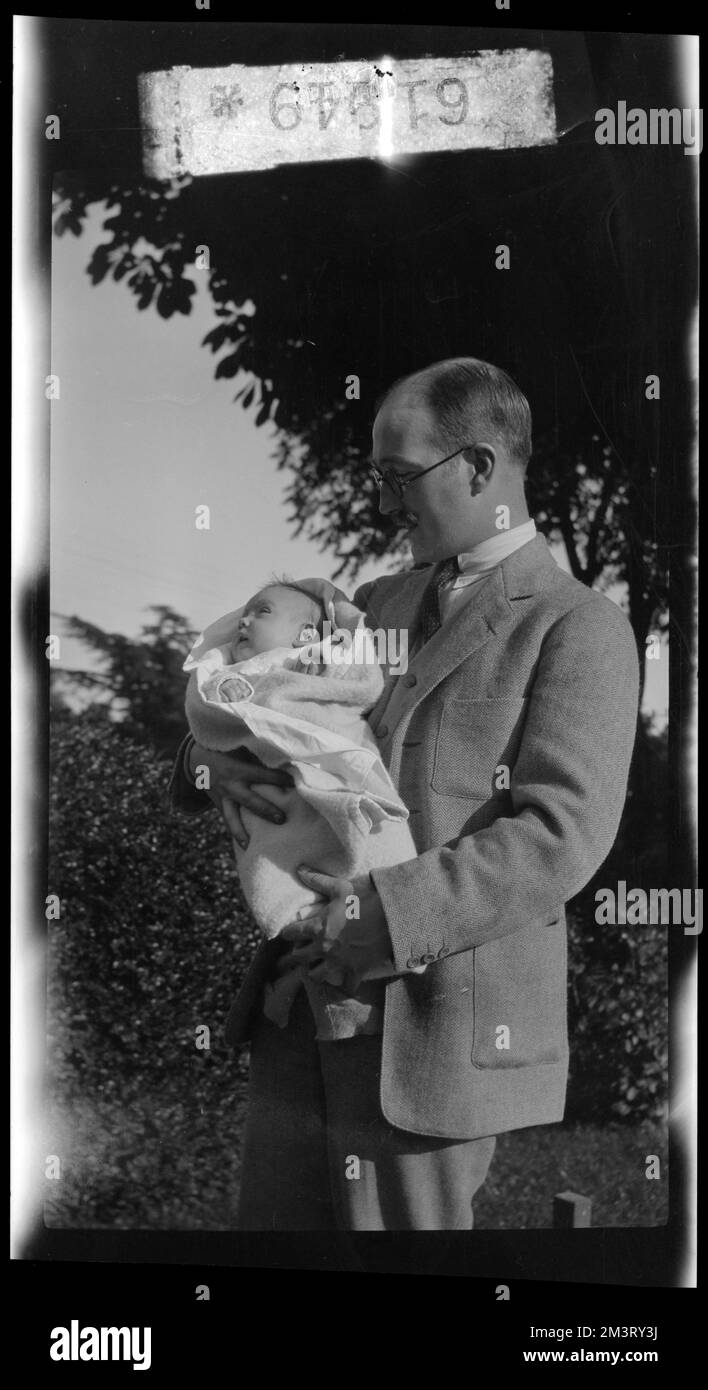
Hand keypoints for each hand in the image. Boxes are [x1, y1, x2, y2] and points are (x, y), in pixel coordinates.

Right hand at [188, 742, 293, 848]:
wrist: (198, 760)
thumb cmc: (227, 752)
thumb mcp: (240, 749)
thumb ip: (258, 757)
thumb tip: (284, 762)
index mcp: (239, 769)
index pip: (263, 775)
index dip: (279, 778)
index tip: (295, 783)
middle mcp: (231, 785)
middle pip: (250, 800)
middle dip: (265, 810)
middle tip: (281, 820)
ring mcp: (222, 798)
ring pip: (231, 818)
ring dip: (241, 832)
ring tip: (250, 846)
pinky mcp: (218, 806)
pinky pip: (227, 820)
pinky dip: (235, 831)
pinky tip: (244, 846)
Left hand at [277, 868, 392, 993]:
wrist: (393, 916)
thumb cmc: (366, 899)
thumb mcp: (340, 886)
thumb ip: (318, 880)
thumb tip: (300, 869)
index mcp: (318, 927)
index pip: (291, 933)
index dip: (287, 932)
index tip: (288, 933)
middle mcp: (323, 948)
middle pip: (297, 959)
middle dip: (290, 959)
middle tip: (287, 961)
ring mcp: (339, 962)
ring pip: (316, 976)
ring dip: (313, 972)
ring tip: (314, 970)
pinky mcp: (356, 971)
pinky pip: (346, 986)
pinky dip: (344, 985)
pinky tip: (344, 981)